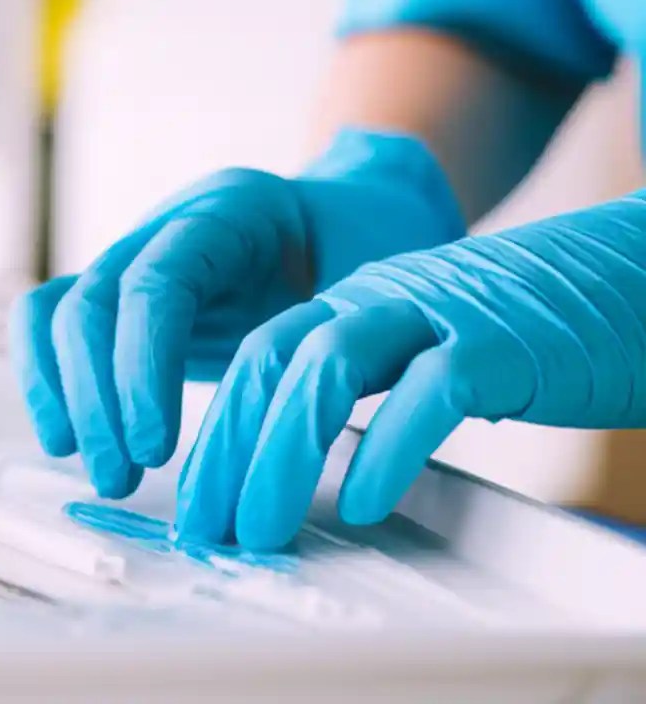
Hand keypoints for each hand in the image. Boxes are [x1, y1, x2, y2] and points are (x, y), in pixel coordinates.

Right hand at [9, 129, 464, 497]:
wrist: (359, 215)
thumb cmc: (375, 248)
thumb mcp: (376, 280)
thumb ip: (332, 335)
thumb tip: (296, 425)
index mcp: (232, 210)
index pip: (157, 281)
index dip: (144, 367)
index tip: (157, 449)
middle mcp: (168, 225)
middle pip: (91, 299)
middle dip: (96, 399)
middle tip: (121, 481)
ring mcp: (136, 253)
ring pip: (58, 311)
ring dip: (66, 398)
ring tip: (104, 475)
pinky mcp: (121, 293)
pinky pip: (54, 324)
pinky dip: (49, 381)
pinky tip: (68, 440)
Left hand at [175, 193, 645, 549]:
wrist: (643, 271)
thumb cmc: (540, 325)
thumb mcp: (433, 345)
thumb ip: (378, 385)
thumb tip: (321, 460)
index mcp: (361, 302)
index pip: (262, 359)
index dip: (219, 428)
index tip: (198, 499)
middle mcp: (386, 298)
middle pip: (273, 360)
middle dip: (225, 446)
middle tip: (204, 525)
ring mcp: (443, 311)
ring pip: (328, 367)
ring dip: (281, 452)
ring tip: (259, 528)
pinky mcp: (505, 339)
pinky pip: (431, 389)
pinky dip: (389, 447)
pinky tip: (364, 501)